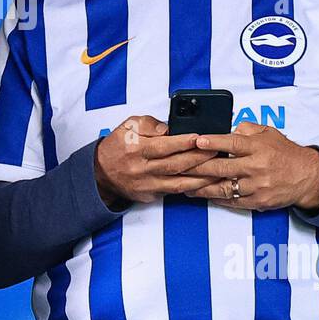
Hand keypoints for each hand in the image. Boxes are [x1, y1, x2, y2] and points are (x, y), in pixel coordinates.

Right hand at [93, 115, 223, 204]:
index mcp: (136, 149)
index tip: (200, 138)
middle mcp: (142, 169)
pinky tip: (204, 182)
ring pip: (179, 183)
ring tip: (217, 170)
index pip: (164, 146)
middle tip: (216, 151)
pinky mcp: (150, 196)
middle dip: (199, 158)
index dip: (183, 142)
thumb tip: (169, 129)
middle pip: (175, 165)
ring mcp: (147, 185)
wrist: (101, 172)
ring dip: (201, 177)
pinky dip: (190, 187)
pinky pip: (174, 192)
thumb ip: (149, 123)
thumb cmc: (118, 146)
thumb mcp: (128, 126)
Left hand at [181, 122, 318, 210]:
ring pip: (223, 187)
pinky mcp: (257, 201)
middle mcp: (256, 167)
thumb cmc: (285, 153)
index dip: (214, 142)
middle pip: (222, 168)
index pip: (232, 143)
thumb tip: (227, 130)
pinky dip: (216, 198)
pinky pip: (232, 201)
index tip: (197, 141)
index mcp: (258, 147)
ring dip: (202, 187)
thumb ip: (247, 129)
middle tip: (180, 167)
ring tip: (185, 185)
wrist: (307, 176)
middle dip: (198, 168)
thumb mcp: (269, 133)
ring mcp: (257, 186)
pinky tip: (203, 196)